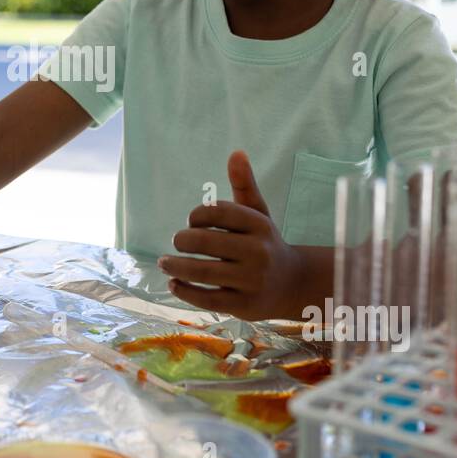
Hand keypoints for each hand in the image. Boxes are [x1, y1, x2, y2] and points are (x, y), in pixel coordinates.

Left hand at [158, 150, 305, 320]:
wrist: (292, 283)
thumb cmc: (264, 242)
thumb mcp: (258, 213)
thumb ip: (244, 184)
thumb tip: (236, 152)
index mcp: (259, 225)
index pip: (218, 212)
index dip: (197, 214)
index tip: (191, 221)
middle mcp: (258, 252)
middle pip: (206, 242)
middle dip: (182, 241)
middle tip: (175, 242)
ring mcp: (251, 280)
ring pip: (203, 272)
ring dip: (176, 266)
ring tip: (164, 262)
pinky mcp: (244, 305)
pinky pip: (207, 299)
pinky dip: (185, 291)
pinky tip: (174, 283)